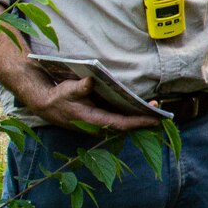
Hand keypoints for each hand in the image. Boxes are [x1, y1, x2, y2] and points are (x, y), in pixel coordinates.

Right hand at [19, 74, 159, 132]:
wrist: (46, 105)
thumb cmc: (58, 97)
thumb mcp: (67, 90)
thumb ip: (79, 87)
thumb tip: (91, 80)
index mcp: (92, 120)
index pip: (120, 124)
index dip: (138, 122)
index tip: (154, 119)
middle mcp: (98, 126)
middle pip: (126, 126)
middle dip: (144, 120)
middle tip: (162, 112)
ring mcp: (99, 124)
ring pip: (123, 124)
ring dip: (139, 117)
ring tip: (155, 107)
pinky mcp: (99, 121)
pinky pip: (119, 120)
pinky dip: (131, 115)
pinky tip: (141, 107)